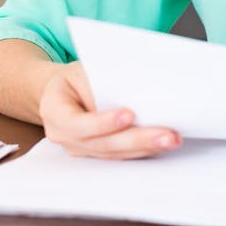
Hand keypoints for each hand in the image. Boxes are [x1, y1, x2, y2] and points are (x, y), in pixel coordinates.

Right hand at [39, 61, 181, 158]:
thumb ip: (100, 82)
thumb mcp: (82, 70)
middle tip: (165, 135)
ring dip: (146, 147)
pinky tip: (161, 144)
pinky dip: (142, 149)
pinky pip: (120, 155)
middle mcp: (64, 136)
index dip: (103, 122)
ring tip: (171, 139)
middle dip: (137, 139)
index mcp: (54, 110)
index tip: (129, 114)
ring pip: (115, 153)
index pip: (78, 123)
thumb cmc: (75, 77)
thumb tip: (135, 89)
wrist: (63, 90)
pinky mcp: (96, 153)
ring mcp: (79, 149)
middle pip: (102, 144)